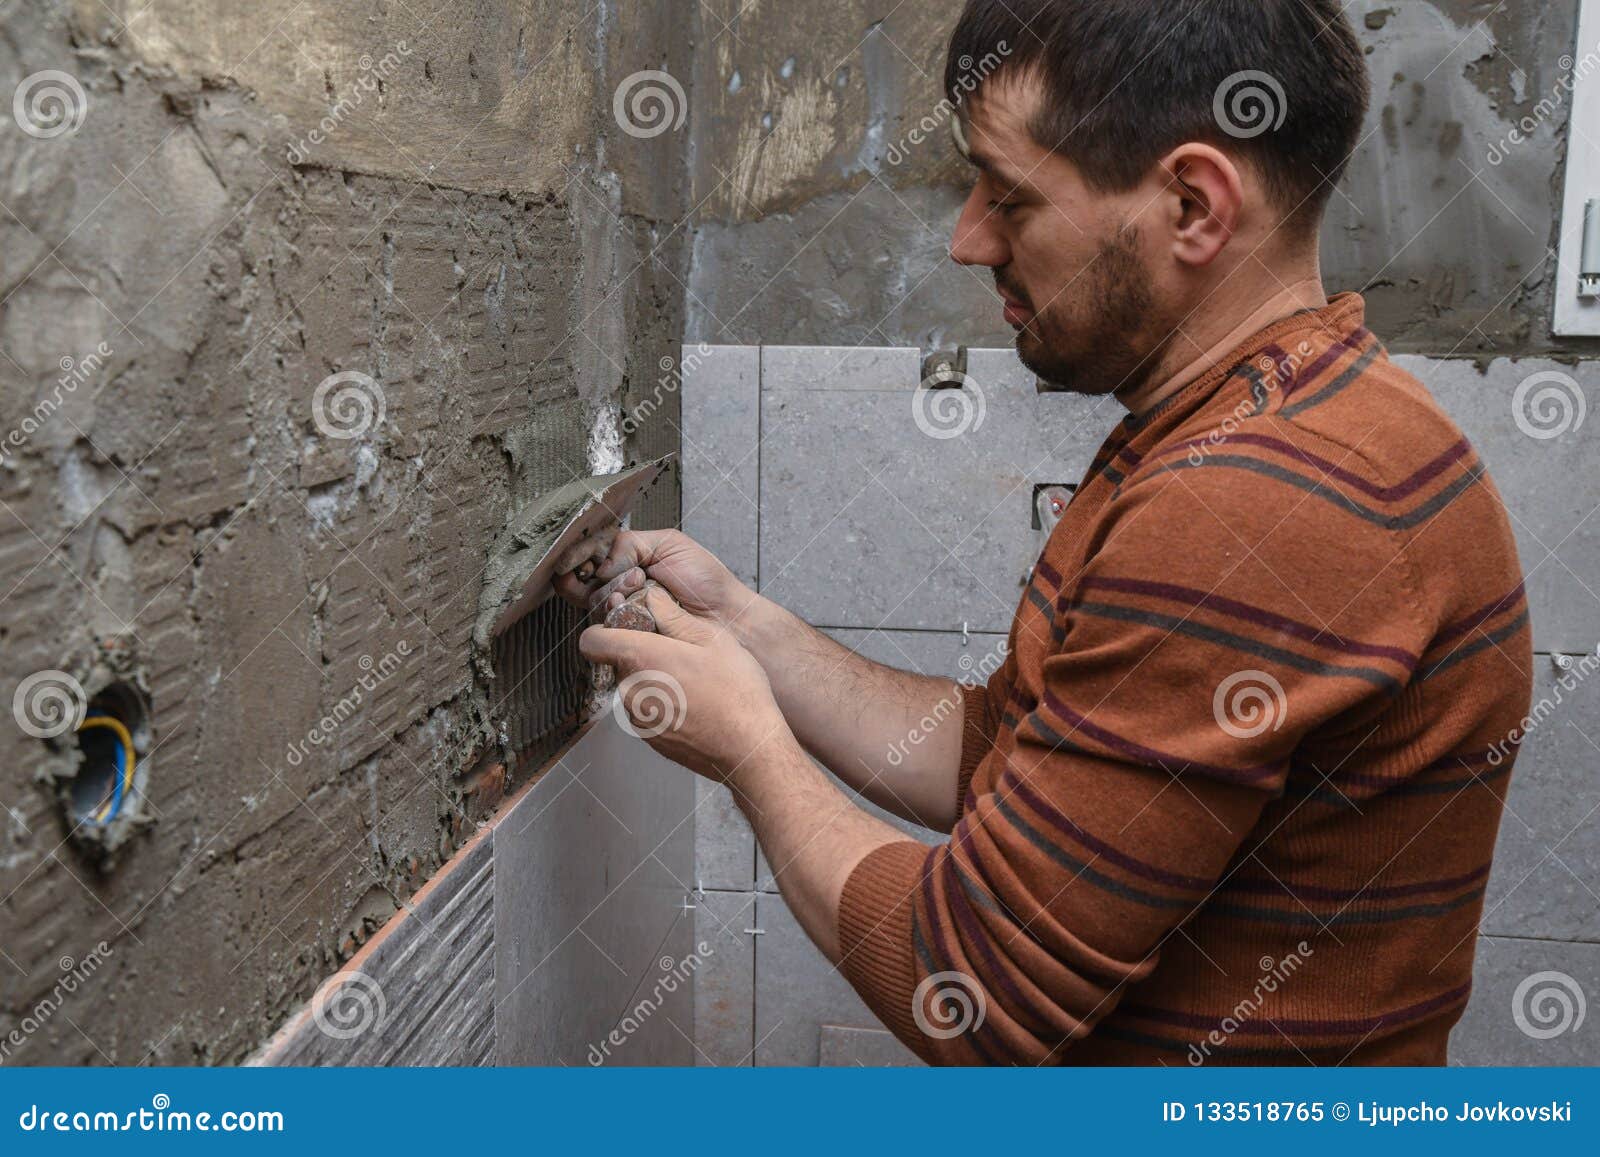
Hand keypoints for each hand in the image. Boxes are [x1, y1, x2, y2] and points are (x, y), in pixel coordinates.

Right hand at [554, 529, 754, 630]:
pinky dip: (616, 618)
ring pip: (593, 603)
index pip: (587, 554)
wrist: (726, 617)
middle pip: (582, 581)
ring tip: (642, 595)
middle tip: (636, 578)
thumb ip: (629, 544)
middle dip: (607, 578)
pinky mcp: (627, 637)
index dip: (580, 555)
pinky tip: (636, 615)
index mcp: (627, 560)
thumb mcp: (669, 544)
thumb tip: (601, 564)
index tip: (585, 558)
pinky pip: (605, 628)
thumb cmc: (705, 581)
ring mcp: (621, 613)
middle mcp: (619, 587)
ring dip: (613, 597)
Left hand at [580, 585, 794, 784]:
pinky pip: (646, 710)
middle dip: (641, 653)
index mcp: (641, 659)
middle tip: (678, 653)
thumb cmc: (736, 693)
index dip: (605, 630)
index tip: (627, 628)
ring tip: (692, 681)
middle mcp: (631, 691)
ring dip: (653, 679)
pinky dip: (662, 703)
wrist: (748, 747)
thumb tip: (653, 598)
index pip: (591, 641)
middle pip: (618, 662)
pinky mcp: (650, 738)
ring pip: (634, 687)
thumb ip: (673, 615)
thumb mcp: (712, 639)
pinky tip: (694, 702)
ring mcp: (638, 719)